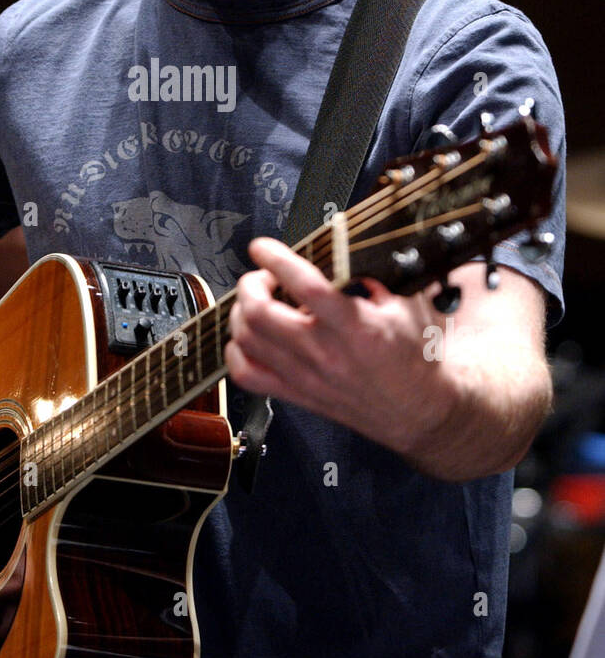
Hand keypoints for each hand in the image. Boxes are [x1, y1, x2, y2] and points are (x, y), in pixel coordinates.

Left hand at [225, 237, 455, 454]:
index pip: (305, 286)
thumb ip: (372, 274)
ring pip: (246, 340)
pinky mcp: (297, 394)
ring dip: (242, 311)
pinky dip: (237, 350)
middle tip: (264, 276)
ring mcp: (306, 377)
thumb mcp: (405, 305)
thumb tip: (342, 248)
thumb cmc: (415, 358)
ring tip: (257, 300)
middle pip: (259, 313)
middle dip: (251, 283)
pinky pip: (246, 374)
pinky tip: (250, 336)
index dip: (277, 259)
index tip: (263, 246)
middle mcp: (325, 353)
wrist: (419, 411)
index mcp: (355, 327)